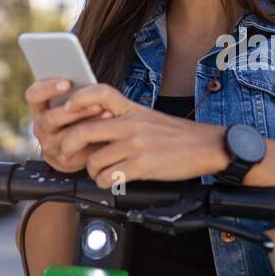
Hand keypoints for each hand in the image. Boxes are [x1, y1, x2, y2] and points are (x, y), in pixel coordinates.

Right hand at [25, 78, 111, 172]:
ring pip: (66, 137)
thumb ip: (78, 93)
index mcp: (40, 108)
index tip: (68, 83)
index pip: (34, 95)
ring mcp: (50, 145)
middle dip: (77, 111)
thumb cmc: (82, 116)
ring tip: (109, 116)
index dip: (48, 88)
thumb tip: (91, 85)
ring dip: (89, 126)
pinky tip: (107, 134)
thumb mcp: (76, 102)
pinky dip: (94, 142)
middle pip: (51, 118)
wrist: (84, 146)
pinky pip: (77, 152)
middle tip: (98, 104)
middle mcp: (40, 127)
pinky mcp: (63, 161)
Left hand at [59, 84, 228, 187]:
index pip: (99, 93)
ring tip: (99, 172)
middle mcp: (131, 124)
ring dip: (91, 171)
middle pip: (85, 131)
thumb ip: (123, 120)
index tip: (67, 110)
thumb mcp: (148, 117)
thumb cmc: (177, 135)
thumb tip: (95, 129)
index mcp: (132, 109)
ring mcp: (136, 145)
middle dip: (69, 146)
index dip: (78, 99)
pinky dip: (105, 182)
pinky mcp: (143, 166)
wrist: (207, 146)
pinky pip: (109, 177)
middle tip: (67, 154)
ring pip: (94, 160)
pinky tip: (112, 181)